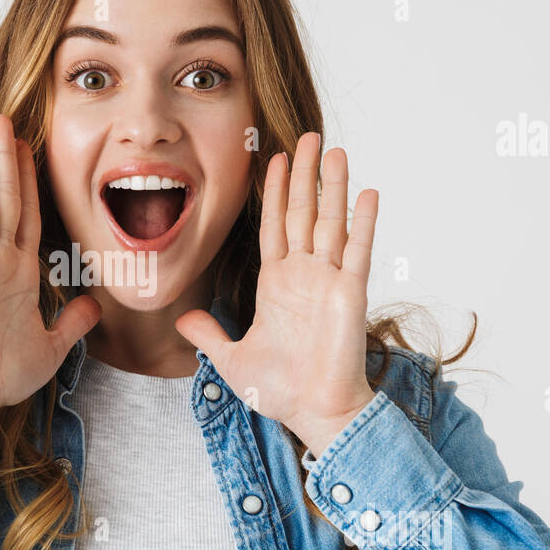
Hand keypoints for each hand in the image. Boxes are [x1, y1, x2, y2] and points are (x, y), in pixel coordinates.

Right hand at [0, 114, 100, 431]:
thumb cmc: (4, 374)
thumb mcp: (53, 345)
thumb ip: (72, 322)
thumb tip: (94, 305)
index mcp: (20, 272)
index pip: (28, 214)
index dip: (29, 179)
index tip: (28, 146)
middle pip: (5, 198)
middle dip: (4, 158)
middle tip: (1, 118)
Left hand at [175, 133, 378, 453]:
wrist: (314, 413)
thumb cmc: (280, 390)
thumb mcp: (231, 359)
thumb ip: (209, 335)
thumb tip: (182, 320)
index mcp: (276, 284)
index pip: (274, 225)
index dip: (275, 192)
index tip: (275, 159)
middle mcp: (304, 275)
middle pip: (303, 212)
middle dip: (304, 174)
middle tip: (309, 136)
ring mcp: (329, 281)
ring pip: (330, 222)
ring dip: (333, 186)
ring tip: (334, 149)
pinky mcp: (350, 293)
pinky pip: (358, 250)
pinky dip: (363, 222)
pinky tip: (366, 192)